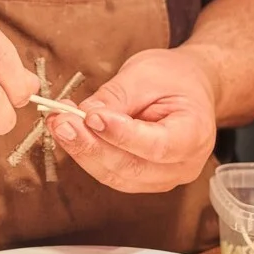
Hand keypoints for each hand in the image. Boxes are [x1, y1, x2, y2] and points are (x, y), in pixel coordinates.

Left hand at [48, 46, 217, 192]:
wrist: (190, 87)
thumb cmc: (173, 77)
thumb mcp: (146, 74)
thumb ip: (117, 96)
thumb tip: (85, 114)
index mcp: (194, 134)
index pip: (157, 145)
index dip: (122, 135)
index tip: (92, 117)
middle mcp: (183, 166)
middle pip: (132, 167)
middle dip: (92, 146)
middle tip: (62, 122)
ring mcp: (164, 178)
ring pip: (117, 176)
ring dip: (83, 152)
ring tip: (59, 125)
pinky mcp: (144, 179)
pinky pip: (113, 174)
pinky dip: (88, 155)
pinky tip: (70, 134)